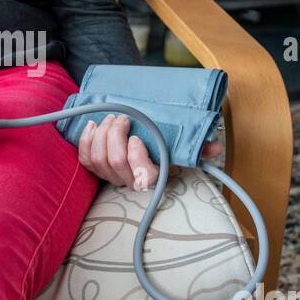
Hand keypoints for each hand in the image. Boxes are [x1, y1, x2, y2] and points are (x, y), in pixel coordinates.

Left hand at [76, 113, 222, 190]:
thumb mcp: (182, 149)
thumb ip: (199, 149)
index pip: (140, 174)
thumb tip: (214, 147)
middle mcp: (130, 181)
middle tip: (122, 118)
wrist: (144, 148)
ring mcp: (111, 176)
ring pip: (99, 158)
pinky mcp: (96, 169)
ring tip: (110, 118)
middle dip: (115, 135)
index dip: (134, 155)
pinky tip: (92, 125)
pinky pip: (85, 159)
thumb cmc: (163, 148)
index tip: (137, 137)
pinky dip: (86, 140)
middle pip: (115, 161)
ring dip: (101, 134)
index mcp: (152, 178)